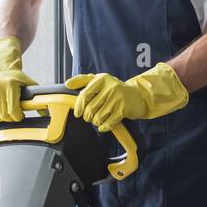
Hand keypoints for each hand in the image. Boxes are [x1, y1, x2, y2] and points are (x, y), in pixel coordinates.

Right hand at [0, 35, 37, 122]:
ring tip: (6, 110)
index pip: (13, 111)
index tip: (20, 115)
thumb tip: (46, 112)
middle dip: (11, 118)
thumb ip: (36, 96)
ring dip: (2, 117)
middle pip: (4, 115)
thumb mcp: (27, 82)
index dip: (18, 116)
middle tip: (14, 113)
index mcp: (9, 84)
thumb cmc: (14, 77)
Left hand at [65, 63, 188, 131]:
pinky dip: (104, 127)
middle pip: (90, 109)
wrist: (139, 96)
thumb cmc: (116, 90)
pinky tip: (104, 125)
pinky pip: (108, 123)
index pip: (84, 95)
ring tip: (100, 119)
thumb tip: (67, 84)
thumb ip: (83, 80)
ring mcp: (118, 98)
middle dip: (89, 116)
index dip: (79, 106)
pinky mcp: (124, 109)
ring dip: (97, 122)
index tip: (79, 113)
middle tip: (92, 117)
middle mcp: (110, 87)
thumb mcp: (100, 81)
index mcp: (101, 79)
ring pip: (98, 117)